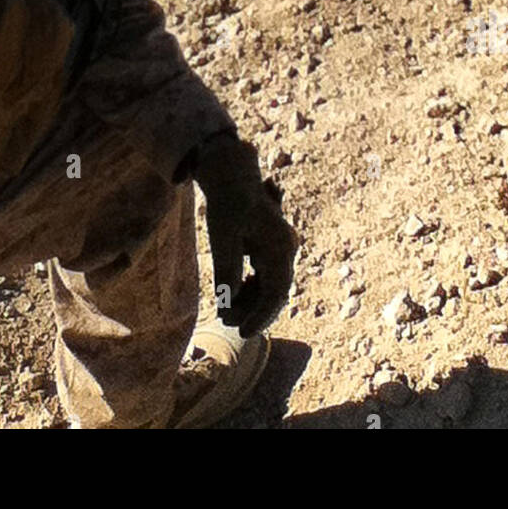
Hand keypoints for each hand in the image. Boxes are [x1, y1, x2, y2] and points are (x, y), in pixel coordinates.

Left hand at [193, 135, 298, 337]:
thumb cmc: (227, 203)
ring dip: (250, 301)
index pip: (276, 291)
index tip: (241, 332)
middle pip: (275, 292)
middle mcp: (285, 249)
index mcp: (279, 245)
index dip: (261, 316)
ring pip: (269, 287)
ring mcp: (280, 249)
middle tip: (227, 323)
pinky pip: (264, 277)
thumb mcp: (222, 237)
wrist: (231, 176)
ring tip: (225, 309)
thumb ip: (226, 271)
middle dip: (253, 311)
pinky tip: (232, 293)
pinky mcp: (270, 249)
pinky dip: (249, 289)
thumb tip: (227, 306)